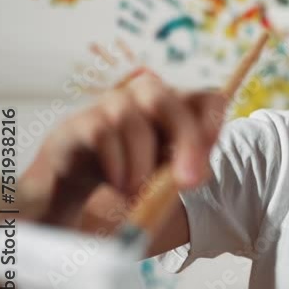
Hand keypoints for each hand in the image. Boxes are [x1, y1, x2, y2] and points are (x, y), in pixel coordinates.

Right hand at [23, 70, 226, 226]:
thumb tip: (198, 174)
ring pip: (132, 121)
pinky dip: (116, 165)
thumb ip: (185, 168)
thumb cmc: (133, 168)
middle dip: (184, 143)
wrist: (76, 179)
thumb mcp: (168, 169)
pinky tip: (118, 184)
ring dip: (141, 164)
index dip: (213, 119)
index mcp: (177, 105)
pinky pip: (102, 135)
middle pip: (167, 101)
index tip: (211, 149)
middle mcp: (144, 95)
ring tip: (138, 192)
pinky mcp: (80, 122)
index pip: (206, 98)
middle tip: (188, 183)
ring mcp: (110, 104)